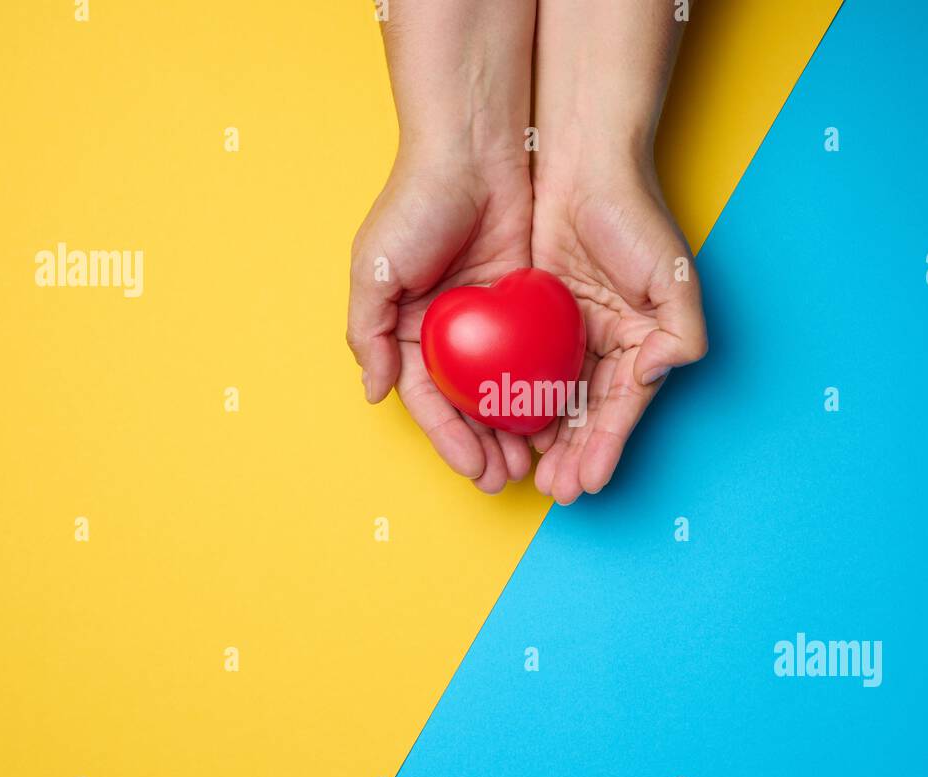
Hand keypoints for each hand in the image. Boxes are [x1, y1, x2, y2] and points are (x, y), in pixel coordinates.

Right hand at [348, 0, 537, 493]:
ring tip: (534, 461)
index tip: (474, 469)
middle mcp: (448, 330)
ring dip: (515, 427)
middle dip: (485, 445)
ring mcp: (489, 318)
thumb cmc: (415, 203)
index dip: (449, 439)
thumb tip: (375, 393)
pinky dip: (541, 387)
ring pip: (505, 388)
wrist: (473, 148)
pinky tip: (557, 416)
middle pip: (468, 403)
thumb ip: (370, 333)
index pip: (429, 399)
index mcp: (408, 328)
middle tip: (508, 478)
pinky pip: (535, 354)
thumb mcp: (374, 269)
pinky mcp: (525, 301)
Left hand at [529, 161, 706, 503]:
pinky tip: (507, 427)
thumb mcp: (672, 277)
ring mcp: (571, 333)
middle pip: (588, 414)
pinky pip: (526, 368)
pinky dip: (519, 400)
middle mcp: (609, 344)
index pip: (622, 408)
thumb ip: (681, 335)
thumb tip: (654, 380)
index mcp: (643, 343)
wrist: (582, 162)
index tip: (587, 482)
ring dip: (546, 440)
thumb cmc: (634, 216)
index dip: (606, 446)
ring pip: (555, 400)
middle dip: (574, 456)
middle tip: (554, 490)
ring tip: (529, 474)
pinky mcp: (536, 316)